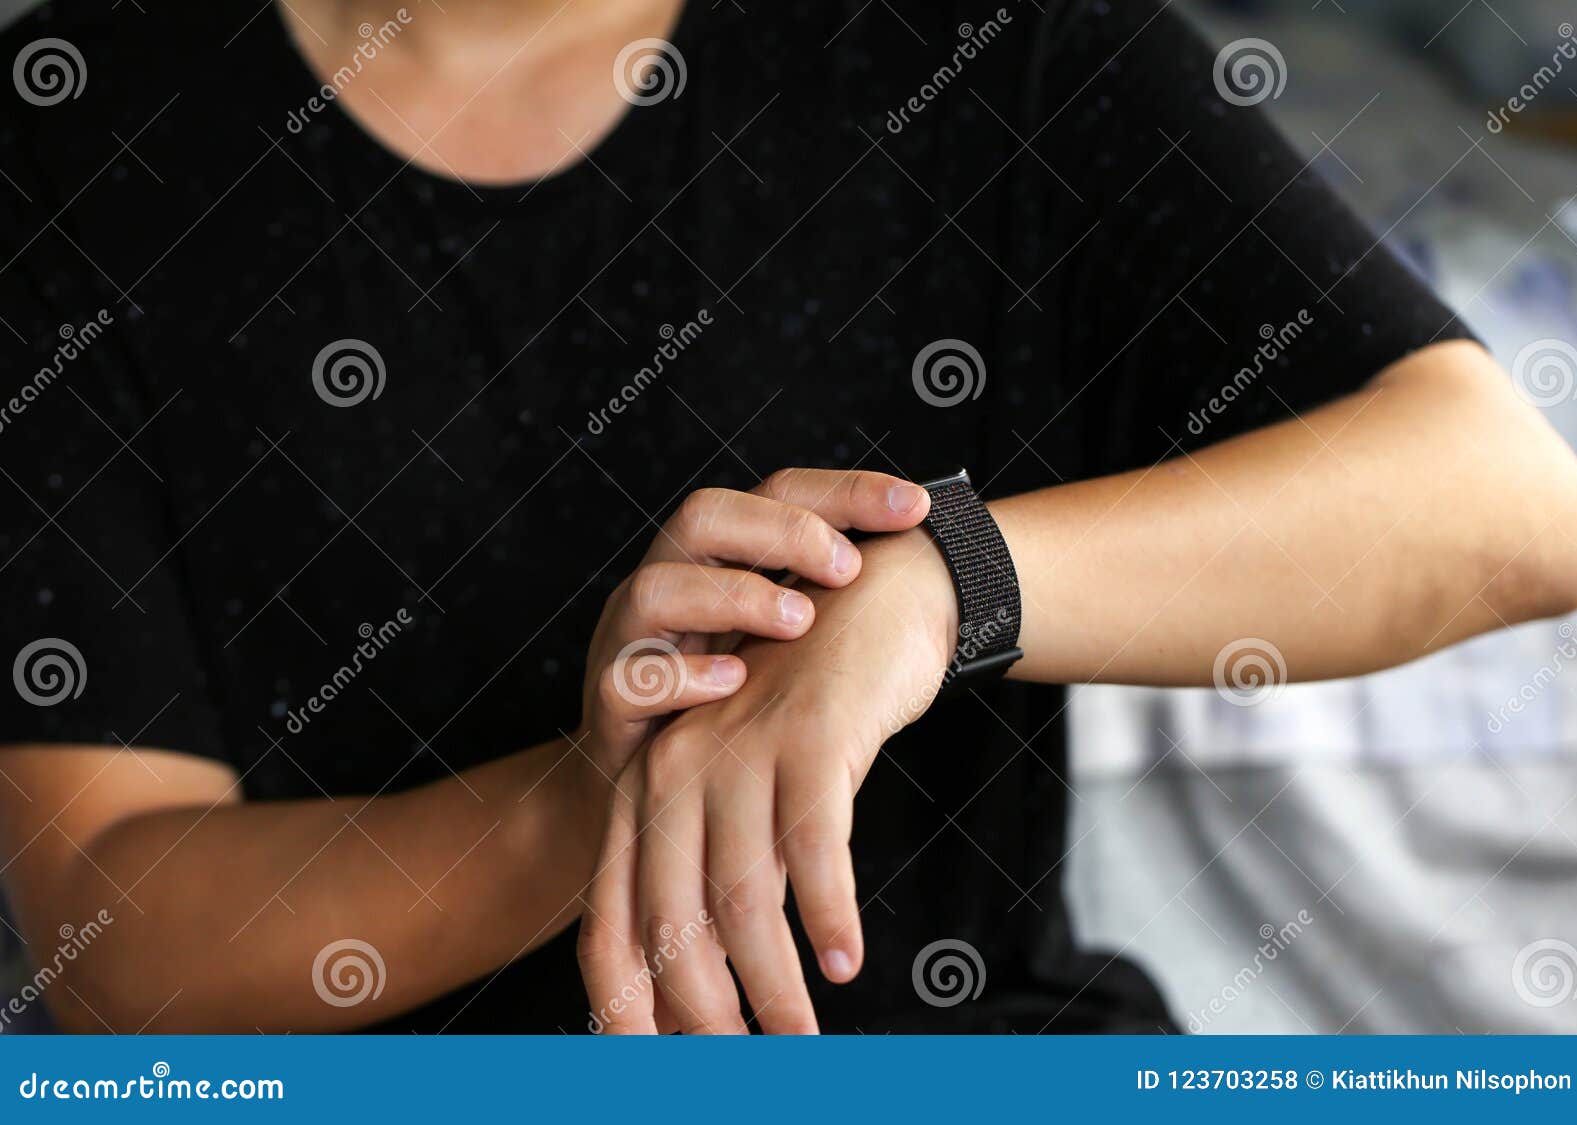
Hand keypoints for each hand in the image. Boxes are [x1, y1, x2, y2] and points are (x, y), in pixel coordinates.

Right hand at [576, 469, 931, 783]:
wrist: (648, 797)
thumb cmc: (735, 707)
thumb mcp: (785, 644)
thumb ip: (830, 601)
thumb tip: (928, 562)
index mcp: (717, 557)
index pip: (774, 492)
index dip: (844, 490)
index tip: (915, 505)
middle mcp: (668, 580)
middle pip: (706, 514)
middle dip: (784, 532)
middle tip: (849, 567)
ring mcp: (630, 640)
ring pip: (658, 587)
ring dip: (734, 596)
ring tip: (800, 619)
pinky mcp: (608, 704)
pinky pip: (629, 677)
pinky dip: (683, 676)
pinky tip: (735, 681)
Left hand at [577, 529, 957, 1033]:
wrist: (873, 600)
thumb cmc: (811, 713)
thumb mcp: (750, 791)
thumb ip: (724, 874)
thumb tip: (717, 985)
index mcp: (648, 790)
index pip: (611, 918)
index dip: (622, 1002)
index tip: (649, 1063)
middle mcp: (676, 770)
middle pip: (670, 921)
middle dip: (704, 1012)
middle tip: (744, 1069)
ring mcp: (738, 749)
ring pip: (743, 896)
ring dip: (774, 984)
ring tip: (802, 1041)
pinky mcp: (807, 736)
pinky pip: (814, 847)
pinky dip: (830, 913)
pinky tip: (846, 959)